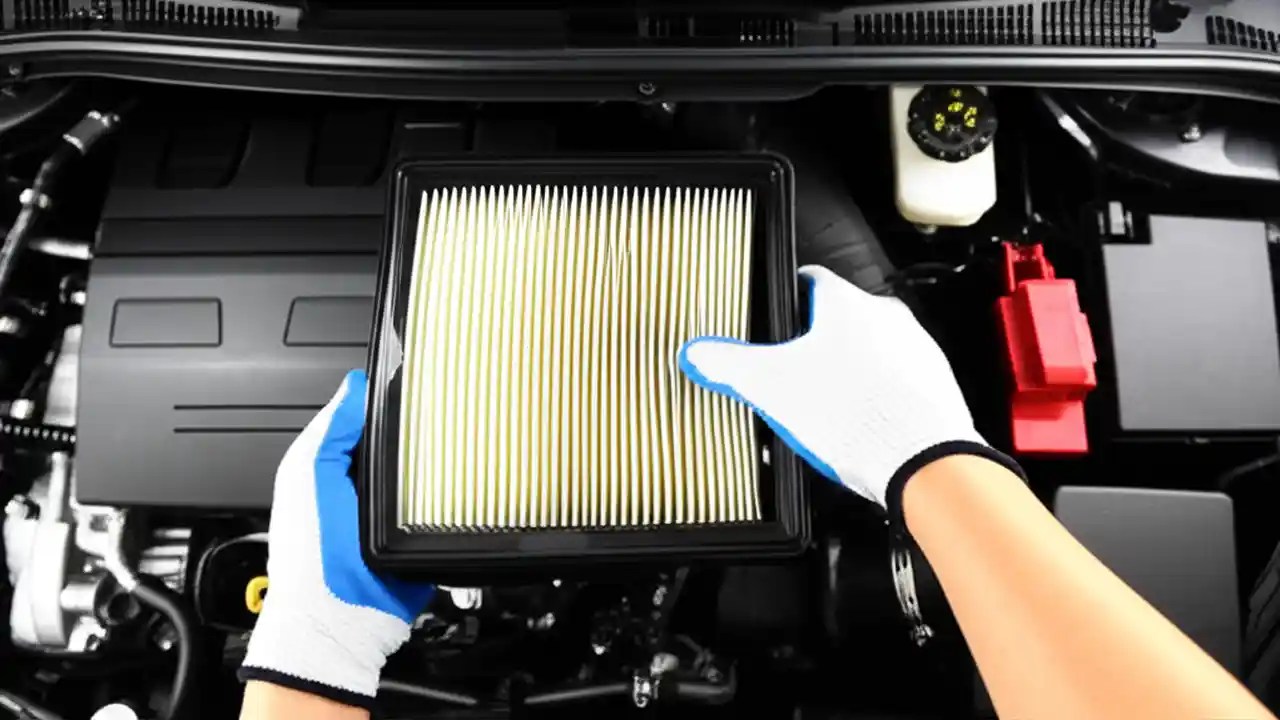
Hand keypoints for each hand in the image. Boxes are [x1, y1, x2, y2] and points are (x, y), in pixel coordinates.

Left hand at [239, 370, 433, 707]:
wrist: (337, 620)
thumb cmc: (310, 555)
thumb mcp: (309, 473)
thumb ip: (330, 429)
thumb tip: (355, 385)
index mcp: (333, 469)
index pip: (365, 420)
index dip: (385, 402)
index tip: (410, 383)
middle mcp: (363, 491)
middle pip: (401, 446)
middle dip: (416, 436)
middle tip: (438, 419)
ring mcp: (392, 518)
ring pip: (426, 477)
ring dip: (437, 470)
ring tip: (451, 454)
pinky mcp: (419, 541)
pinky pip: (444, 513)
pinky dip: (451, 504)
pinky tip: (458, 492)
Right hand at [678, 265, 1019, 518]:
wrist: (921, 460)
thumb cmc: (855, 415)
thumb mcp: (769, 386)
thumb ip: (727, 364)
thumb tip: (697, 353)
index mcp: (846, 302)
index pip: (806, 282)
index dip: (781, 303)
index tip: (771, 321)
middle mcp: (887, 317)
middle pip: (836, 322)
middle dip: (812, 349)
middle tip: (791, 380)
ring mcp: (915, 350)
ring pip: (868, 352)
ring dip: (846, 374)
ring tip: (824, 410)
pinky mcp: (932, 385)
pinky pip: (894, 383)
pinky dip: (874, 399)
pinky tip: (856, 427)